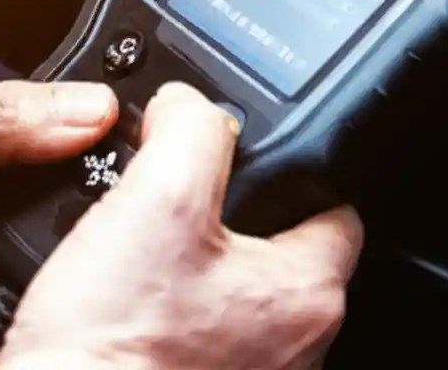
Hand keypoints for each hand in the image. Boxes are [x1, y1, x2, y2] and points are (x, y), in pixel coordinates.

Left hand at [0, 80, 116, 341]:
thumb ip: (2, 122)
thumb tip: (93, 106)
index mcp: (13, 130)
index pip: (103, 132)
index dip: (141, 156)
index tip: (169, 192)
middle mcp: (16, 179)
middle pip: (99, 203)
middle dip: (112, 236)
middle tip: (117, 265)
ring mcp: (0, 236)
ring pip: (71, 260)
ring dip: (71, 282)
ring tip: (70, 299)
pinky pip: (30, 303)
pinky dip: (30, 316)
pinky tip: (16, 319)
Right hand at [0, 83, 363, 368]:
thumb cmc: (114, 348)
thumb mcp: (157, 198)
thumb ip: (189, 129)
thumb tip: (186, 102)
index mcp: (306, 294)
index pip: (335, 206)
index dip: (290, 166)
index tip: (247, 155)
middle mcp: (292, 348)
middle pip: (272, 249)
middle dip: (219, 215)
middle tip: (166, 199)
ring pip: (222, 294)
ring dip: (177, 265)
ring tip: (128, 252)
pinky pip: (186, 337)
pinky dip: (153, 312)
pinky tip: (112, 302)